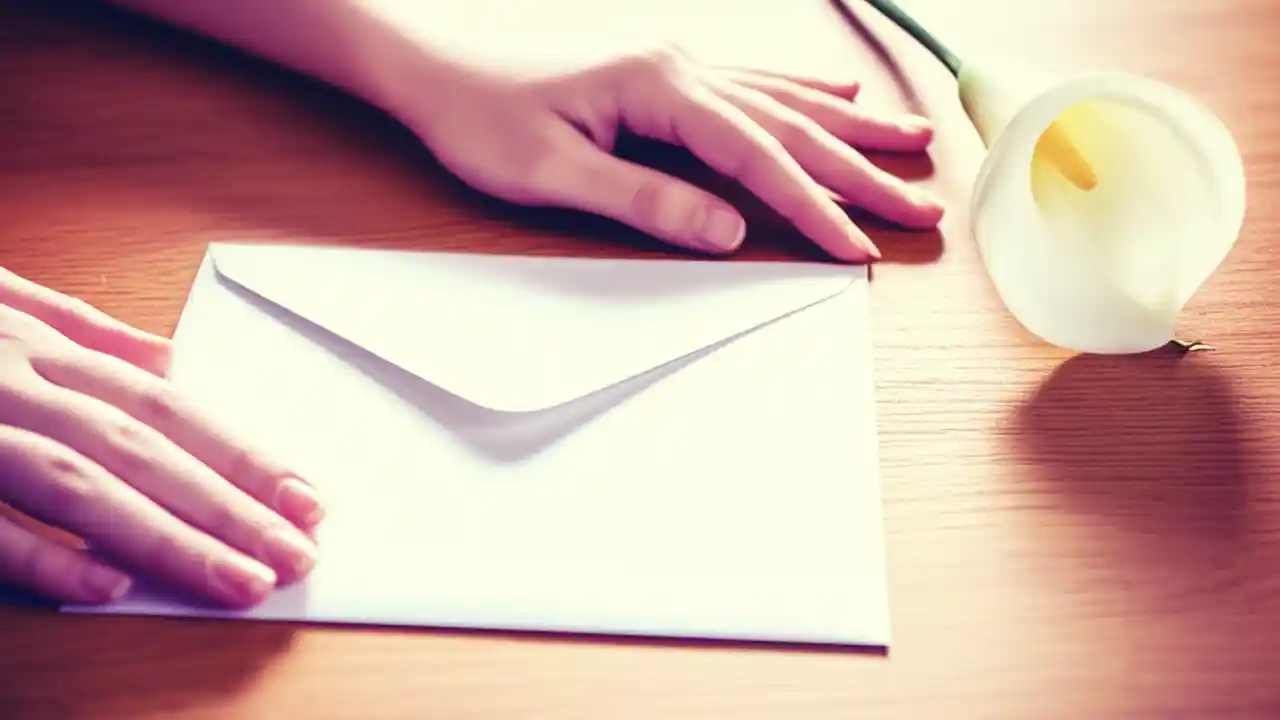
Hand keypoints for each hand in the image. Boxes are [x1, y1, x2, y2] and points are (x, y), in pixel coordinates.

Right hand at [0, 268, 321, 607]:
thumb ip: (79, 330)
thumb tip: (165, 356)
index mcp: (41, 352)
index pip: (167, 406)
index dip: (242, 454)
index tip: (308, 501)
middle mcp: (17, 385)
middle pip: (142, 447)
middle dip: (227, 506)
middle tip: (297, 557)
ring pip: (80, 482)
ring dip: (167, 536)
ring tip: (240, 582)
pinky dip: (44, 556)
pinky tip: (111, 588)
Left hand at [399, 44, 943, 260]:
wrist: (433, 64)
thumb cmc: (480, 117)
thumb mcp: (552, 174)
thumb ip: (644, 201)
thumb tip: (730, 231)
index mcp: (662, 89)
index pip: (760, 160)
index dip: (815, 210)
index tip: (864, 249)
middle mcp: (684, 67)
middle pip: (793, 126)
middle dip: (862, 172)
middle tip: (927, 206)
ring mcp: (678, 63)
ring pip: (787, 99)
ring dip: (853, 129)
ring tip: (915, 145)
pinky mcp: (664, 70)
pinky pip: (756, 81)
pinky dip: (805, 92)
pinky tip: (840, 94)